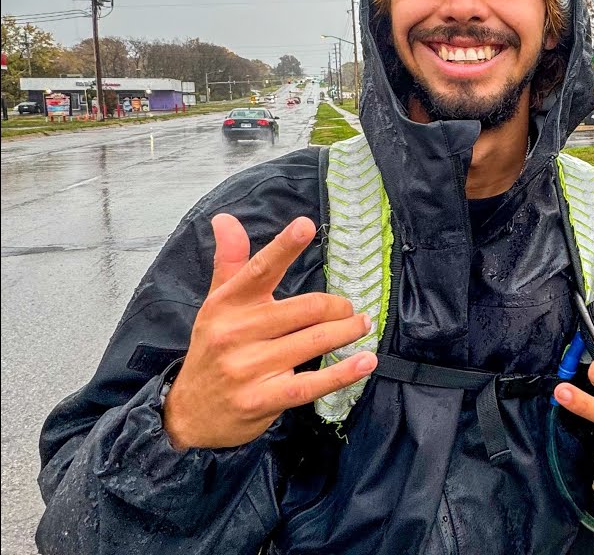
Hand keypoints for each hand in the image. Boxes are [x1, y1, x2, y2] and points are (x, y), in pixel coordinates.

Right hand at [163, 214, 376, 450]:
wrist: (187, 414)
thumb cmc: (213, 350)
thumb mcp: (216, 305)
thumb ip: (230, 262)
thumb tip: (226, 219)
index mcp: (226, 304)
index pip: (259, 269)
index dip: (284, 247)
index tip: (306, 226)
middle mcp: (236, 333)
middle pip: (304, 308)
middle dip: (337, 306)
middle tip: (350, 309)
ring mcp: (249, 368)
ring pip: (314, 341)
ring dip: (347, 332)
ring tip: (362, 325)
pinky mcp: (262, 399)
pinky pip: (312, 384)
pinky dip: (343, 373)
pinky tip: (365, 362)